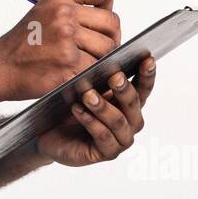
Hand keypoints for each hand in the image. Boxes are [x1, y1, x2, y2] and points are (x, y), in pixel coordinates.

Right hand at [0, 0, 120, 100]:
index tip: (97, 20)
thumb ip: (75, 9)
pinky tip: (73, 73)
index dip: (107, 6)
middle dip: (109, 38)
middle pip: (112, 22)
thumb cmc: (22, 44)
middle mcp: (64, 13)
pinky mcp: (68, 62)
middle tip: (97, 48)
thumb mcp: (45, 12)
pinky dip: (89, 74)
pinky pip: (96, 68)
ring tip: (80, 62)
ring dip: (99, 58)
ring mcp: (66, 38)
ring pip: (108, 47)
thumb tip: (109, 19)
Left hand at [35, 57, 156, 166]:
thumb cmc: (69, 108)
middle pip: (134, 104)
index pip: (143, 88)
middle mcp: (130, 122)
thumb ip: (99, 71)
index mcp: (128, 103)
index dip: (147, 74)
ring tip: (87, 95)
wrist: (50, 134)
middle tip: (115, 76)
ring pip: (119, 121)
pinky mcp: (106, 153)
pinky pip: (103, 136)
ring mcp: (121, 139)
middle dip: (124, 89)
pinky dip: (91, 122)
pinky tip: (78, 110)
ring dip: (103, 107)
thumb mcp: (83, 86)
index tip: (148, 59)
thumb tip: (110, 45)